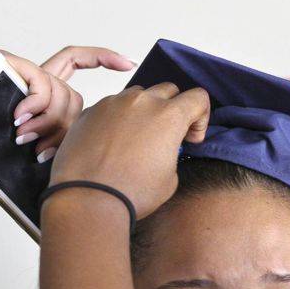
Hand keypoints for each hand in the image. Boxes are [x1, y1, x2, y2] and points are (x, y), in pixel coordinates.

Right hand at [2, 46, 136, 160]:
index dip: (104, 59)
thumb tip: (99, 138)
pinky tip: (20, 119)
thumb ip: (64, 136)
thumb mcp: (39, 148)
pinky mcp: (2, 63)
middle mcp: (32, 76)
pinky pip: (38, 83)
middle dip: (64, 125)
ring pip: (59, 93)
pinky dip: (33, 105)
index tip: (129, 63)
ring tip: (25, 138)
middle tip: (41, 147)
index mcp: (42, 91)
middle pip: (72, 95)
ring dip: (46, 122)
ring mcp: (17, 68)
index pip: (78, 62)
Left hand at [49, 83, 209, 219]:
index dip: (201, 118)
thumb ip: (172, 152)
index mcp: (169, 116)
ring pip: (138, 95)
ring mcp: (113, 103)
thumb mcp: (170, 178)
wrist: (88, 198)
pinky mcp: (91, 111)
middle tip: (167, 136)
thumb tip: (164, 148)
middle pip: (168, 90)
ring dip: (144, 110)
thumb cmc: (131, 192)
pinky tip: (113, 145)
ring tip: (136, 139)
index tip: (191, 138)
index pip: (198, 97)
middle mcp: (142, 101)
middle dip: (173, 109)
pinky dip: (118, 119)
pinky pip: (112, 106)